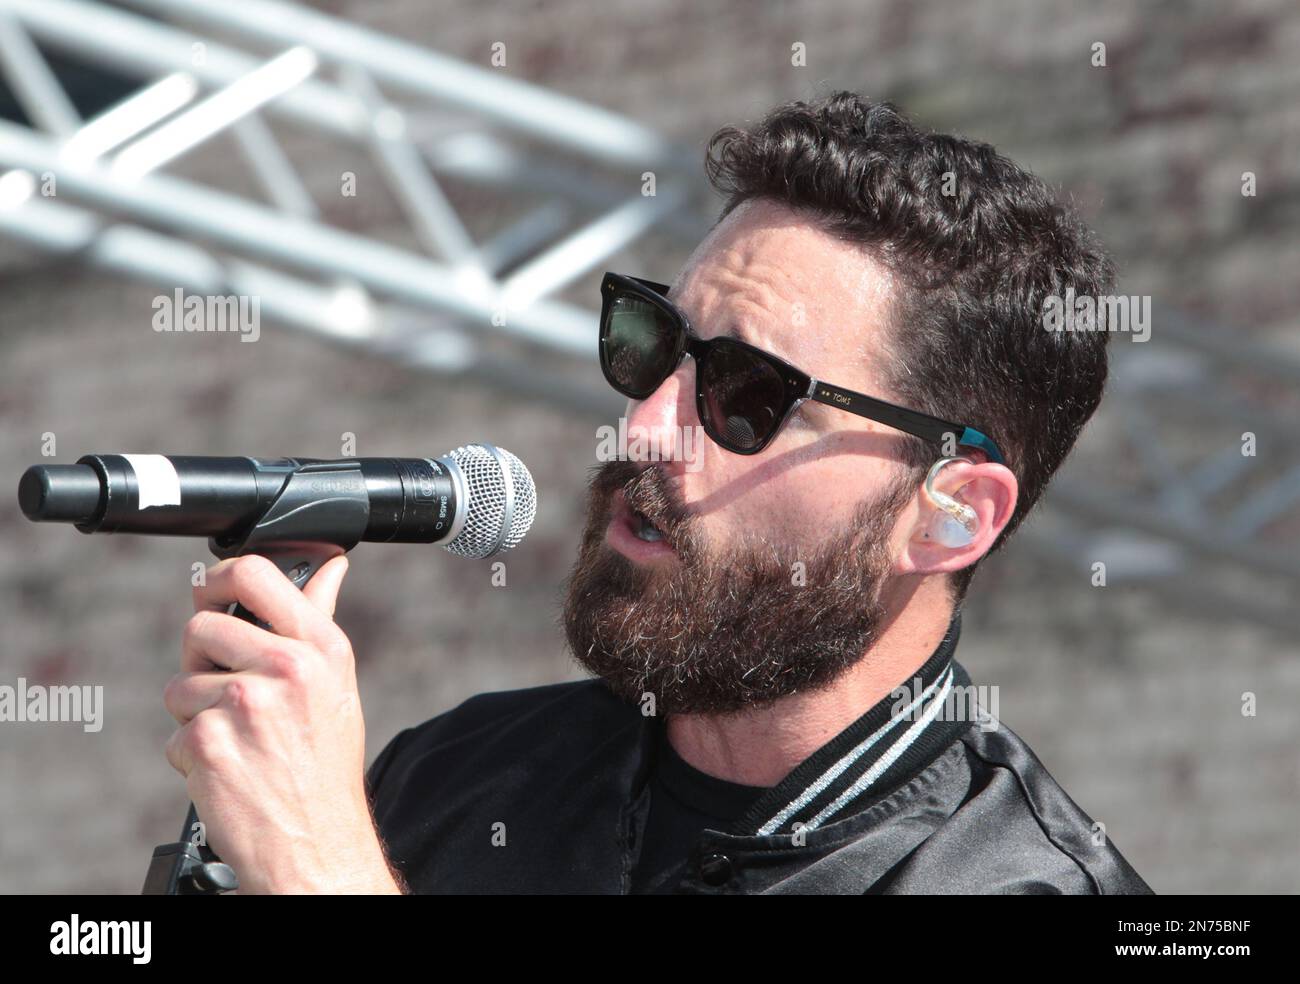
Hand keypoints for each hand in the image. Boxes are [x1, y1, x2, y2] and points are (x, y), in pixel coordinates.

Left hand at [163, 554, 400, 892]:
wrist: (318, 841)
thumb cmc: (326, 763)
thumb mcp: (337, 683)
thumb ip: (320, 618)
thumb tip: (329, 567)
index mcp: (320, 646)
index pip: (254, 574)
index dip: (218, 579)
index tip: (211, 595)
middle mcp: (286, 667)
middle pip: (200, 627)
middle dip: (201, 661)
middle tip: (229, 693)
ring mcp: (245, 703)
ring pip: (180, 685)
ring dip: (196, 715)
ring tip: (240, 741)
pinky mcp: (208, 741)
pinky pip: (175, 733)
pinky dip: (194, 756)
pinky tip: (230, 769)